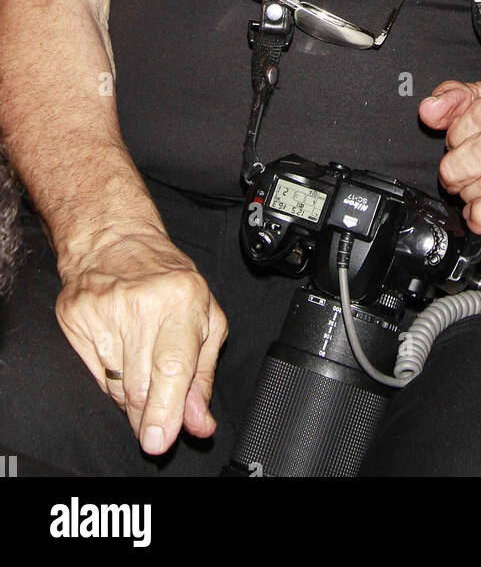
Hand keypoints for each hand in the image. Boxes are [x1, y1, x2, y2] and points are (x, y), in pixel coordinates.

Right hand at [55, 226, 227, 456]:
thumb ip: (203, 377)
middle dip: (150, 415)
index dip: (165, 410)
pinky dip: (112, 381)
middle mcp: (142, 304)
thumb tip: (200, 424)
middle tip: (156, 425)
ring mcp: (103, 310)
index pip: (172, 367)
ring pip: (117, 387)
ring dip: (133, 400)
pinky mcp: (75, 317)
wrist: (115, 241)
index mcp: (183, 300)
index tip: (159, 439)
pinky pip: (96, 375)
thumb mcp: (205, 319)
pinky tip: (121, 357)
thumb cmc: (168, 279)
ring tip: (142, 374)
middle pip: (141, 386)